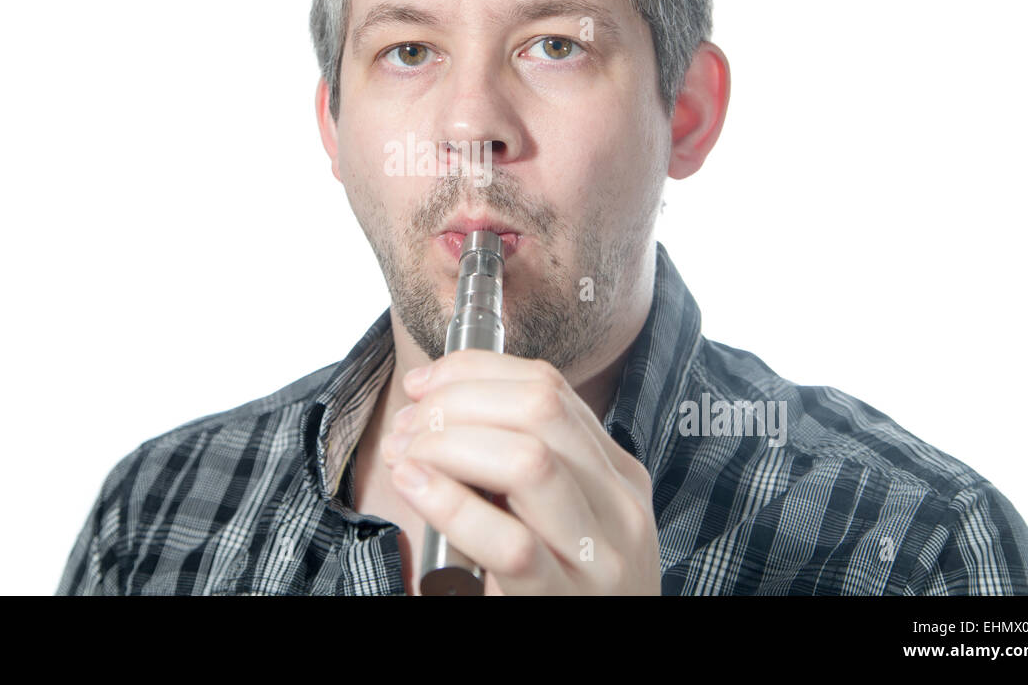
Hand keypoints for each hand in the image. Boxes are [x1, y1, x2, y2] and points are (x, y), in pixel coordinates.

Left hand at [380, 348, 660, 594]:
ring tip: (408, 455)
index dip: (473, 371)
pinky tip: (416, 486)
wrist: (603, 667)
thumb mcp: (559, 521)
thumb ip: (521, 468)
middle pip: (539, 410)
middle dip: (457, 401)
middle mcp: (620, 510)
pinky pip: (508, 543)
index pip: (549, 388)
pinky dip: (452, 504)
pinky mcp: (561, 605)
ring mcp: (598, 560)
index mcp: (619, 477)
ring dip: (450, 444)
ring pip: (530, 461)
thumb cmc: (559, 593)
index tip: (422, 384)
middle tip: (409, 425)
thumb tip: (438, 404)